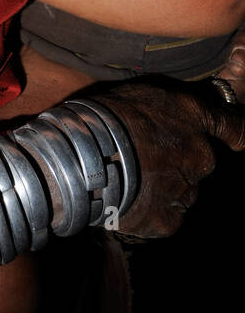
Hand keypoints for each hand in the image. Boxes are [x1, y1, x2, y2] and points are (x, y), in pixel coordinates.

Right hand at [89, 70, 244, 238]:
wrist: (84, 155)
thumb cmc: (104, 115)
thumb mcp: (141, 94)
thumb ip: (167, 110)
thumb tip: (168, 118)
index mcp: (194, 117)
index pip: (234, 128)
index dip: (238, 134)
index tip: (239, 140)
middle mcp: (200, 154)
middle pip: (200, 164)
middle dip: (178, 163)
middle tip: (143, 158)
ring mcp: (187, 189)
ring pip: (183, 192)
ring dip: (163, 187)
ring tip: (128, 179)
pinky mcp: (169, 219)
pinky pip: (167, 216)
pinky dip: (152, 211)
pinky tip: (127, 199)